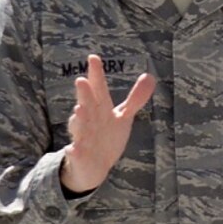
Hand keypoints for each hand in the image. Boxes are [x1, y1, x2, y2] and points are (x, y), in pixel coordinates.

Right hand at [62, 54, 155, 192]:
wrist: (93, 166)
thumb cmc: (107, 136)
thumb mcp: (123, 117)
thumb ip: (135, 98)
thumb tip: (150, 75)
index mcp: (100, 109)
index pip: (99, 89)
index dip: (97, 74)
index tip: (94, 57)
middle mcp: (89, 120)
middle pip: (87, 105)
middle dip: (84, 94)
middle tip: (81, 80)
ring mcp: (83, 137)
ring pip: (79, 127)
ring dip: (78, 120)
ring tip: (79, 110)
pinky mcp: (79, 156)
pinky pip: (75, 153)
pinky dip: (74, 151)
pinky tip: (72, 149)